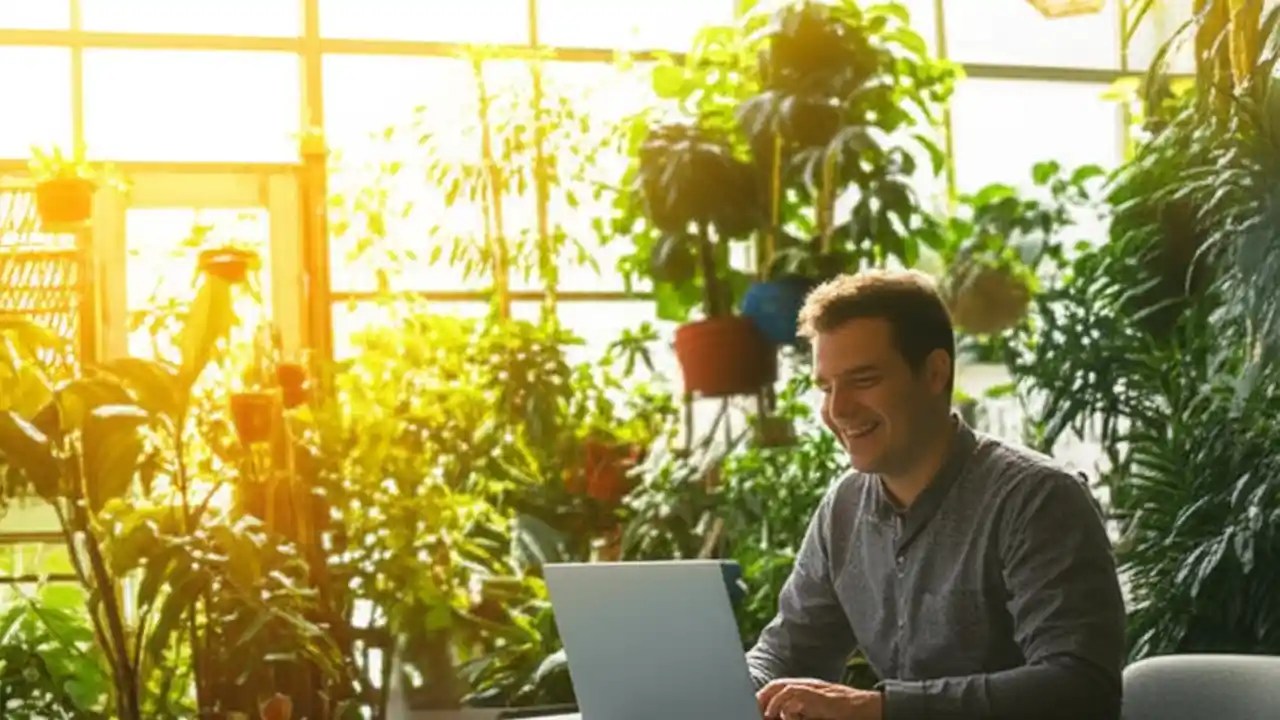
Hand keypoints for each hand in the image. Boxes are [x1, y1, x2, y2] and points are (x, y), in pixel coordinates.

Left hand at [756, 678, 882, 719]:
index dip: (764, 697)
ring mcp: (813, 689)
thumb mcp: (815, 710)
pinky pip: (797, 697)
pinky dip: (787, 706)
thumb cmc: (841, 712)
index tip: (752, 708)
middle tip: (753, 710)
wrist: (865, 707)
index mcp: (804, 688)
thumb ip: (799, 711)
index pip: (777, 687)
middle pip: (777, 685)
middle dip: (762, 697)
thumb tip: (781, 716)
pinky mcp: (818, 696)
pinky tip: (784, 716)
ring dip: (771, 702)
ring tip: (766, 714)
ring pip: (784, 688)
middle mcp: (807, 685)